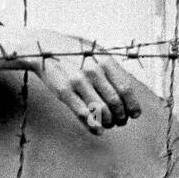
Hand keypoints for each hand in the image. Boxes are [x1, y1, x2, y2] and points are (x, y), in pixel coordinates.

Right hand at [0, 23, 142, 134]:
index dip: (132, 105)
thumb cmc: (75, 52)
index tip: (134, 114)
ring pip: (101, 110)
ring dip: (109, 122)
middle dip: (122, 116)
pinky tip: (98, 130)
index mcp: (105, 61)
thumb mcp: (97, 53)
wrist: (44, 47)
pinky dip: (94, 126)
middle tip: (121, 121)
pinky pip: (84, 114)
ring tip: (110, 124)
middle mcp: (93, 71)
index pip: (126, 89)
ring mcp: (78, 82)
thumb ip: (113, 69)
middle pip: (115, 102)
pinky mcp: (64, 92)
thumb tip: (129, 92)